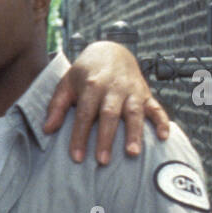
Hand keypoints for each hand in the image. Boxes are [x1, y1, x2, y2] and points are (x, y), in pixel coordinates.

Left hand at [45, 41, 169, 163]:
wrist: (111, 50)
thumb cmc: (85, 73)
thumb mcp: (66, 84)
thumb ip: (56, 106)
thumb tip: (47, 129)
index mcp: (92, 86)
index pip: (84, 114)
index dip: (80, 136)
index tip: (76, 157)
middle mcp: (114, 88)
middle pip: (110, 115)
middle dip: (106, 138)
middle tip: (102, 161)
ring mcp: (132, 91)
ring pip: (134, 113)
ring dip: (135, 133)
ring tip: (133, 153)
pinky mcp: (146, 94)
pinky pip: (157, 108)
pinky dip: (162, 121)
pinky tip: (164, 137)